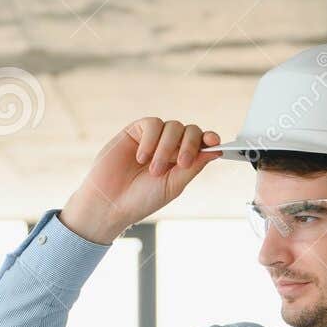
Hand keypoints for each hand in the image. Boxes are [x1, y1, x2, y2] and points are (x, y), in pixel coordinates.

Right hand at [60, 118, 221, 243]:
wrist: (111, 202)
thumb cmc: (141, 200)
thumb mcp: (174, 186)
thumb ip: (193, 166)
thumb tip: (215, 150)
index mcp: (182, 161)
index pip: (201, 143)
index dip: (209, 139)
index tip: (214, 142)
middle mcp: (170, 147)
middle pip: (190, 131)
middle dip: (189, 145)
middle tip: (181, 163)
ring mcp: (154, 138)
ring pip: (173, 127)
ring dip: (166, 148)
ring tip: (153, 169)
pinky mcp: (136, 131)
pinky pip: (153, 124)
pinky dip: (150, 141)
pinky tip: (141, 158)